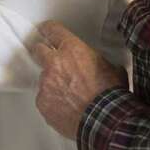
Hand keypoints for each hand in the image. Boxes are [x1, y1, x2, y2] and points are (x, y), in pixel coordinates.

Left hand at [32, 21, 126, 138]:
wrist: (103, 119)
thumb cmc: (110, 93)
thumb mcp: (111, 67)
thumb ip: (98, 61)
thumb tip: (102, 64)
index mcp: (72, 49)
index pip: (52, 30)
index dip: (48, 30)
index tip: (45, 31)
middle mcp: (54, 63)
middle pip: (38, 50)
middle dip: (43, 54)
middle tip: (51, 61)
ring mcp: (46, 83)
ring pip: (44, 79)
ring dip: (52, 83)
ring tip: (68, 95)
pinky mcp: (42, 102)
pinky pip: (44, 99)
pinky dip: (52, 102)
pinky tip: (66, 108)